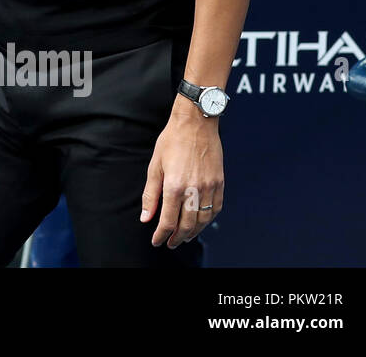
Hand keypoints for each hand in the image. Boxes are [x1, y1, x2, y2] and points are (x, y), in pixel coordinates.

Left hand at [139, 96, 223, 247]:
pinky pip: (216, 208)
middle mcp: (194, 189)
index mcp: (174, 185)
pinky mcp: (220, 182)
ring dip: (193, 232)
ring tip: (184, 237)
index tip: (156, 241)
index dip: (161, 234)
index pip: (168, 220)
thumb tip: (146, 218)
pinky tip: (200, 222)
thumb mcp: (154, 166)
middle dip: (177, 237)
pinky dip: (208, 219)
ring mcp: (210, 186)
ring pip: (203, 220)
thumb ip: (150, 195)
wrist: (196, 123)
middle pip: (187, 224)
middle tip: (170, 243)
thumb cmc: (171, 141)